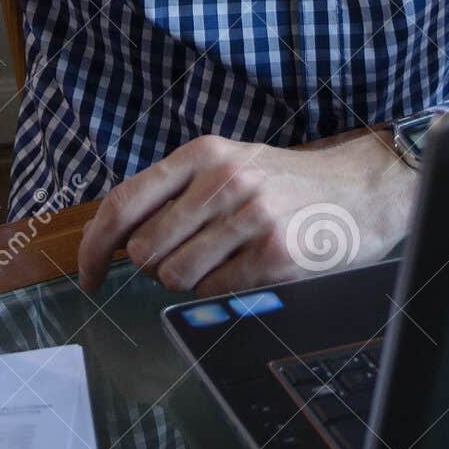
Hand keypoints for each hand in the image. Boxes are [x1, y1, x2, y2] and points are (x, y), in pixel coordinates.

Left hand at [76, 129, 417, 294]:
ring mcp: (249, 217)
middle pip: (144, 249)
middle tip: (185, 259)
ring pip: (174, 276)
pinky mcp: (274, 255)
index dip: (93, 247)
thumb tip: (113, 238)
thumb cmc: (287, 183)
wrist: (362, 190)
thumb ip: (175, 192)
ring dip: (188, 281)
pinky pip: (215, 293)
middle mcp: (223, 180)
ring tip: (223, 261)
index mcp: (202, 154)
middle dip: (154, 266)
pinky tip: (248, 270)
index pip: (123, 202)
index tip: (87, 274)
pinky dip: (222, 292)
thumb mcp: (229, 164)